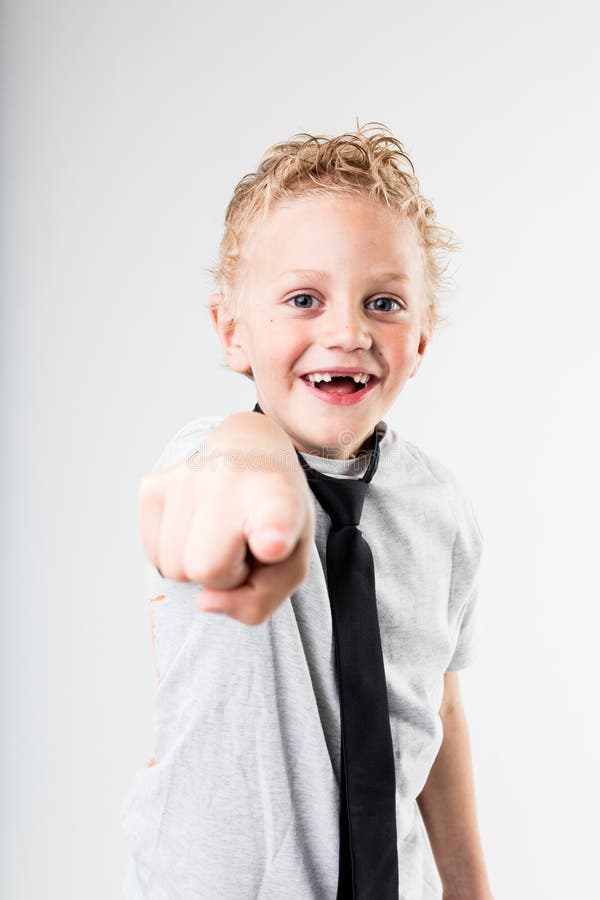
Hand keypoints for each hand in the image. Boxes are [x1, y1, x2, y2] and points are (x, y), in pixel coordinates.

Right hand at [137, 414, 315, 625]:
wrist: (248, 452)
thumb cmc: (274, 518)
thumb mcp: (291, 563)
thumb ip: (260, 600)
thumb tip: (203, 604)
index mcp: (279, 497)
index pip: (275, 522)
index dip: (273, 538)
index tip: (273, 545)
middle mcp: (230, 478)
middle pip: (207, 570)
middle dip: (225, 574)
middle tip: (242, 543)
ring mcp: (185, 477)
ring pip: (174, 570)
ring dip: (198, 563)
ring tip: (220, 532)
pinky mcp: (152, 485)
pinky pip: (154, 556)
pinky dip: (176, 553)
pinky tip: (197, 524)